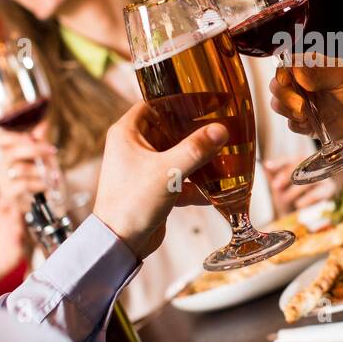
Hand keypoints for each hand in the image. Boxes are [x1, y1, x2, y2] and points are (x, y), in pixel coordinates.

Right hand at [0, 120, 57, 206]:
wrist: (39, 204)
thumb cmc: (39, 176)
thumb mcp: (42, 157)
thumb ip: (40, 142)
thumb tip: (42, 124)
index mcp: (9, 152)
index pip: (1, 139)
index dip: (13, 135)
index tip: (31, 136)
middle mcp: (4, 164)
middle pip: (12, 152)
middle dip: (35, 149)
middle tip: (52, 151)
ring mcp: (4, 180)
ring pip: (20, 169)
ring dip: (41, 170)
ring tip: (53, 174)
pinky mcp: (8, 194)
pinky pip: (23, 185)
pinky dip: (39, 184)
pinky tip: (46, 185)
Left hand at [0, 164, 30, 301]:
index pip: (14, 190)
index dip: (17, 184)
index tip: (14, 181)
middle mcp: (9, 220)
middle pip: (25, 202)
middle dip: (27, 198)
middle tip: (20, 194)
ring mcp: (15, 235)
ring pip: (28, 220)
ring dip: (24, 215)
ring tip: (14, 213)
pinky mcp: (16, 251)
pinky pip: (25, 239)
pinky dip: (21, 234)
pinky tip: (13, 230)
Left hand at [92, 101, 227, 258]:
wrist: (120, 243)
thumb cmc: (131, 204)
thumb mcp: (168, 172)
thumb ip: (195, 149)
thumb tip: (220, 131)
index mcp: (127, 133)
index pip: (153, 103)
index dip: (175, 99)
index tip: (200, 98)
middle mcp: (133, 147)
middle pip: (168, 129)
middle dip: (193, 130)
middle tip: (218, 124)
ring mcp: (144, 168)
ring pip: (176, 154)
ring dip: (196, 157)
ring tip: (222, 153)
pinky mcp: (153, 188)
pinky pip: (178, 177)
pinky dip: (194, 183)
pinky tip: (215, 188)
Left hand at [263, 156, 335, 214]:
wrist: (308, 212)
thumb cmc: (292, 195)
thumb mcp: (280, 186)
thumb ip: (273, 175)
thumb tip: (265, 164)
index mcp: (300, 161)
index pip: (289, 159)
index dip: (278, 163)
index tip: (268, 167)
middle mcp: (313, 165)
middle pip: (300, 166)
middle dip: (286, 176)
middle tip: (276, 186)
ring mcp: (322, 177)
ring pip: (308, 179)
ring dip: (294, 191)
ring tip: (286, 200)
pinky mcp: (329, 189)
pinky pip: (318, 192)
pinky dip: (307, 199)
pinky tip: (299, 205)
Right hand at [268, 56, 342, 147]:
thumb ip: (320, 72)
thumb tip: (295, 71)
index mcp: (313, 67)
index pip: (287, 64)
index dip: (282, 72)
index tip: (286, 80)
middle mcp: (306, 85)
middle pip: (278, 85)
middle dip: (281, 93)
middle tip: (299, 102)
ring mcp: (307, 105)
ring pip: (280, 105)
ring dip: (285, 108)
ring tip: (303, 112)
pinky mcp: (310, 126)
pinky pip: (292, 125)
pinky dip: (295, 124)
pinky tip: (308, 123)